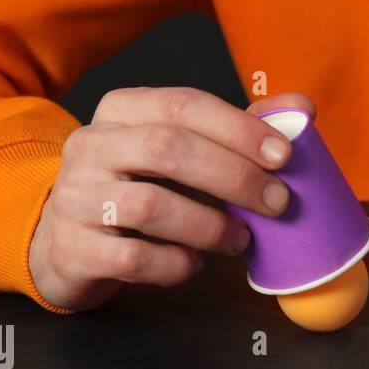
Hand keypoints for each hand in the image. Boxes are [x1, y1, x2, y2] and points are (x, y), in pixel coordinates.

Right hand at [29, 88, 315, 310]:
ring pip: (149, 205)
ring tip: (240, 240)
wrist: (66, 240)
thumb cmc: (140, 187)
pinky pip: (133, 258)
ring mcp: (75, 198)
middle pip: (167, 149)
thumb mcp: (184, 150)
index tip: (284, 156)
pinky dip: (175, 263)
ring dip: (209, 226)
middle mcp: (90, 147)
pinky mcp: (72, 249)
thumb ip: (240, 129)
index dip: (239, 129)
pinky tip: (194, 263)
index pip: (183, 105)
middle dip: (233, 176)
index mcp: (122, 110)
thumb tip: (302, 107)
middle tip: (276, 202)